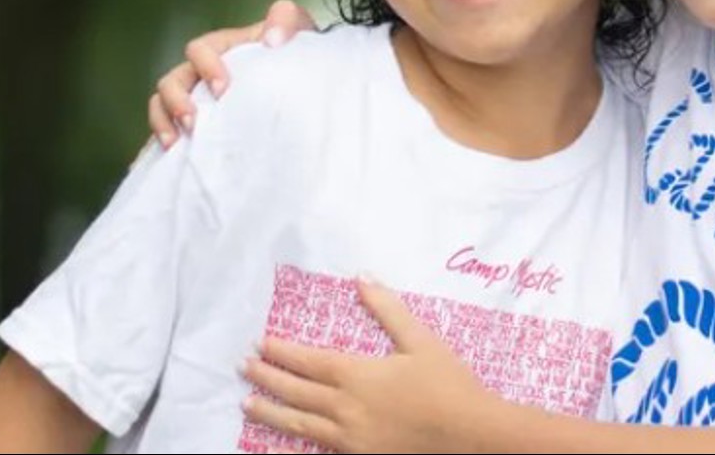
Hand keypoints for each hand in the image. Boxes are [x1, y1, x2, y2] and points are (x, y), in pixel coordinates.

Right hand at [146, 0, 314, 147]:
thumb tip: (272, 39)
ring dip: (164, 121)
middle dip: (177, 100)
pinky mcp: (198, 126)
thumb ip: (286, 19)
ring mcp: (197, 100)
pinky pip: (169, 131)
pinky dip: (162, 141)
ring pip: (162, 105)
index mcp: (222, 49)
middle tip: (194, 121)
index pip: (199, 50)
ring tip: (177, 142)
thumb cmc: (294, 56)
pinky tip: (171, 156)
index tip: (222, 89)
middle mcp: (202, 74)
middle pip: (172, 80)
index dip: (204, 66)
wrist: (308, 89)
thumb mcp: (297, 29)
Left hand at [240, 279, 499, 453]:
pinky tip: (276, 443)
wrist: (470, 435)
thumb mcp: (420, 340)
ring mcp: (348, 438)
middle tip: (244, 367)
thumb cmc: (448, 384)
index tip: (260, 344)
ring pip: (298, 424)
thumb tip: (362, 278)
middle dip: (267, 378)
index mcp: (357, 374)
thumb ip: (388, 309)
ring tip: (248, 403)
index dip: (281, 352)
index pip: (308, 361)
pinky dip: (290, 446)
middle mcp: (344, 407)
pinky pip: (315, 451)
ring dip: (271, 411)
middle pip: (296, 391)